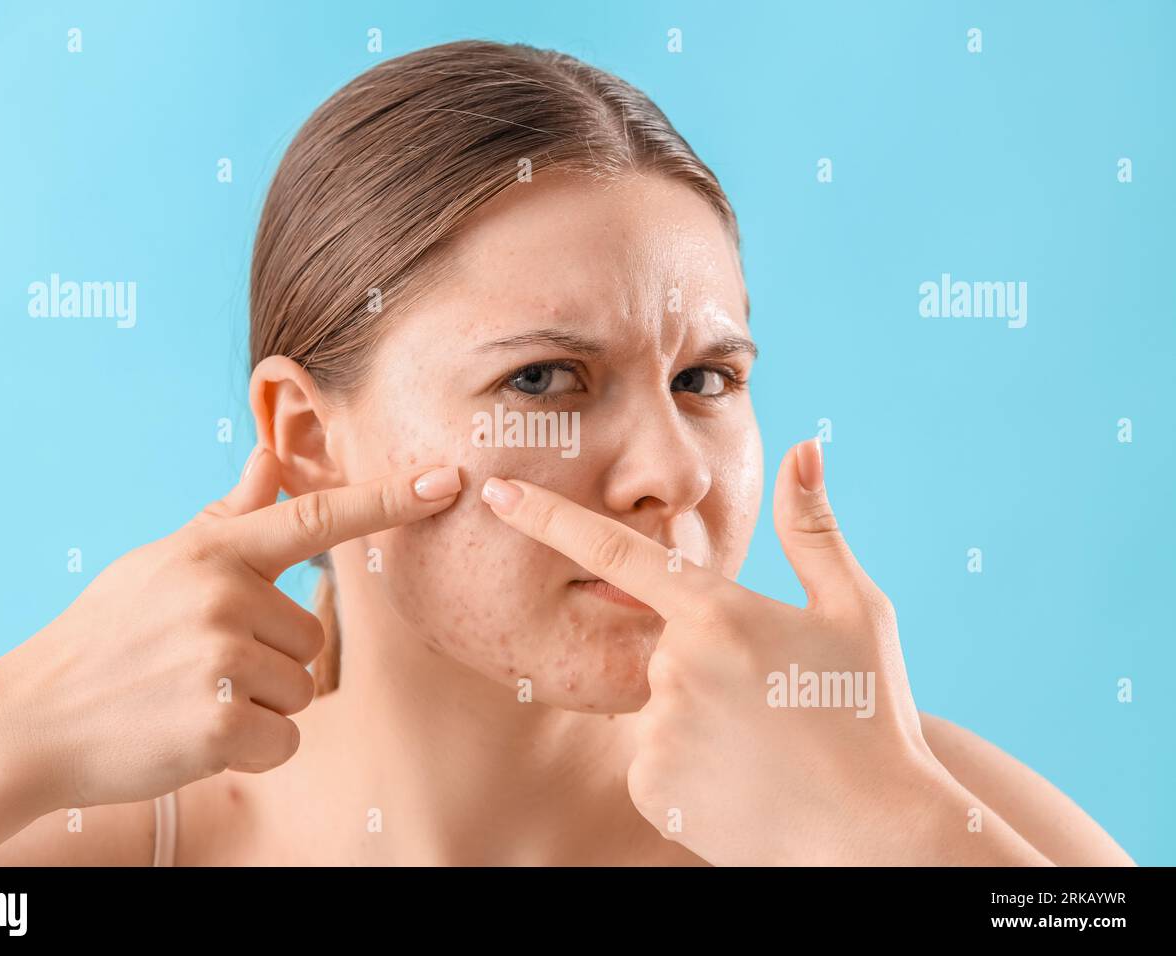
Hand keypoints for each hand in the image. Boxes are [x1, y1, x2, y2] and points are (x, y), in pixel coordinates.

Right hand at [0, 450, 461, 810]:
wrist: (32, 717)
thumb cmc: (105, 636)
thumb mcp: (160, 562)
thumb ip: (227, 516)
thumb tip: (270, 458)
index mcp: (213, 551)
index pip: (316, 518)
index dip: (388, 498)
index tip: (446, 480)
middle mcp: (223, 595)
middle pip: (313, 634)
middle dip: (269, 659)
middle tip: (199, 665)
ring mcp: (222, 659)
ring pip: (302, 688)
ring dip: (259, 705)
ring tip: (192, 696)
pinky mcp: (221, 724)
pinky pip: (287, 738)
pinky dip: (252, 749)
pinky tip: (197, 734)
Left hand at [480, 440, 1012, 864]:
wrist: (875, 836)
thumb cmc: (871, 714)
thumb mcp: (855, 612)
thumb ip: (812, 527)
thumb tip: (805, 447)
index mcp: (718, 613)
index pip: (615, 549)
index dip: (549, 517)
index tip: (498, 491)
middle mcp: (674, 667)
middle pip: (661, 644)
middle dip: (705, 660)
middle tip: (767, 700)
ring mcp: (657, 729)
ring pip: (660, 702)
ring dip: (700, 713)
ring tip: (764, 745)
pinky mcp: (649, 785)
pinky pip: (654, 755)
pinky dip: (690, 761)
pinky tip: (741, 778)